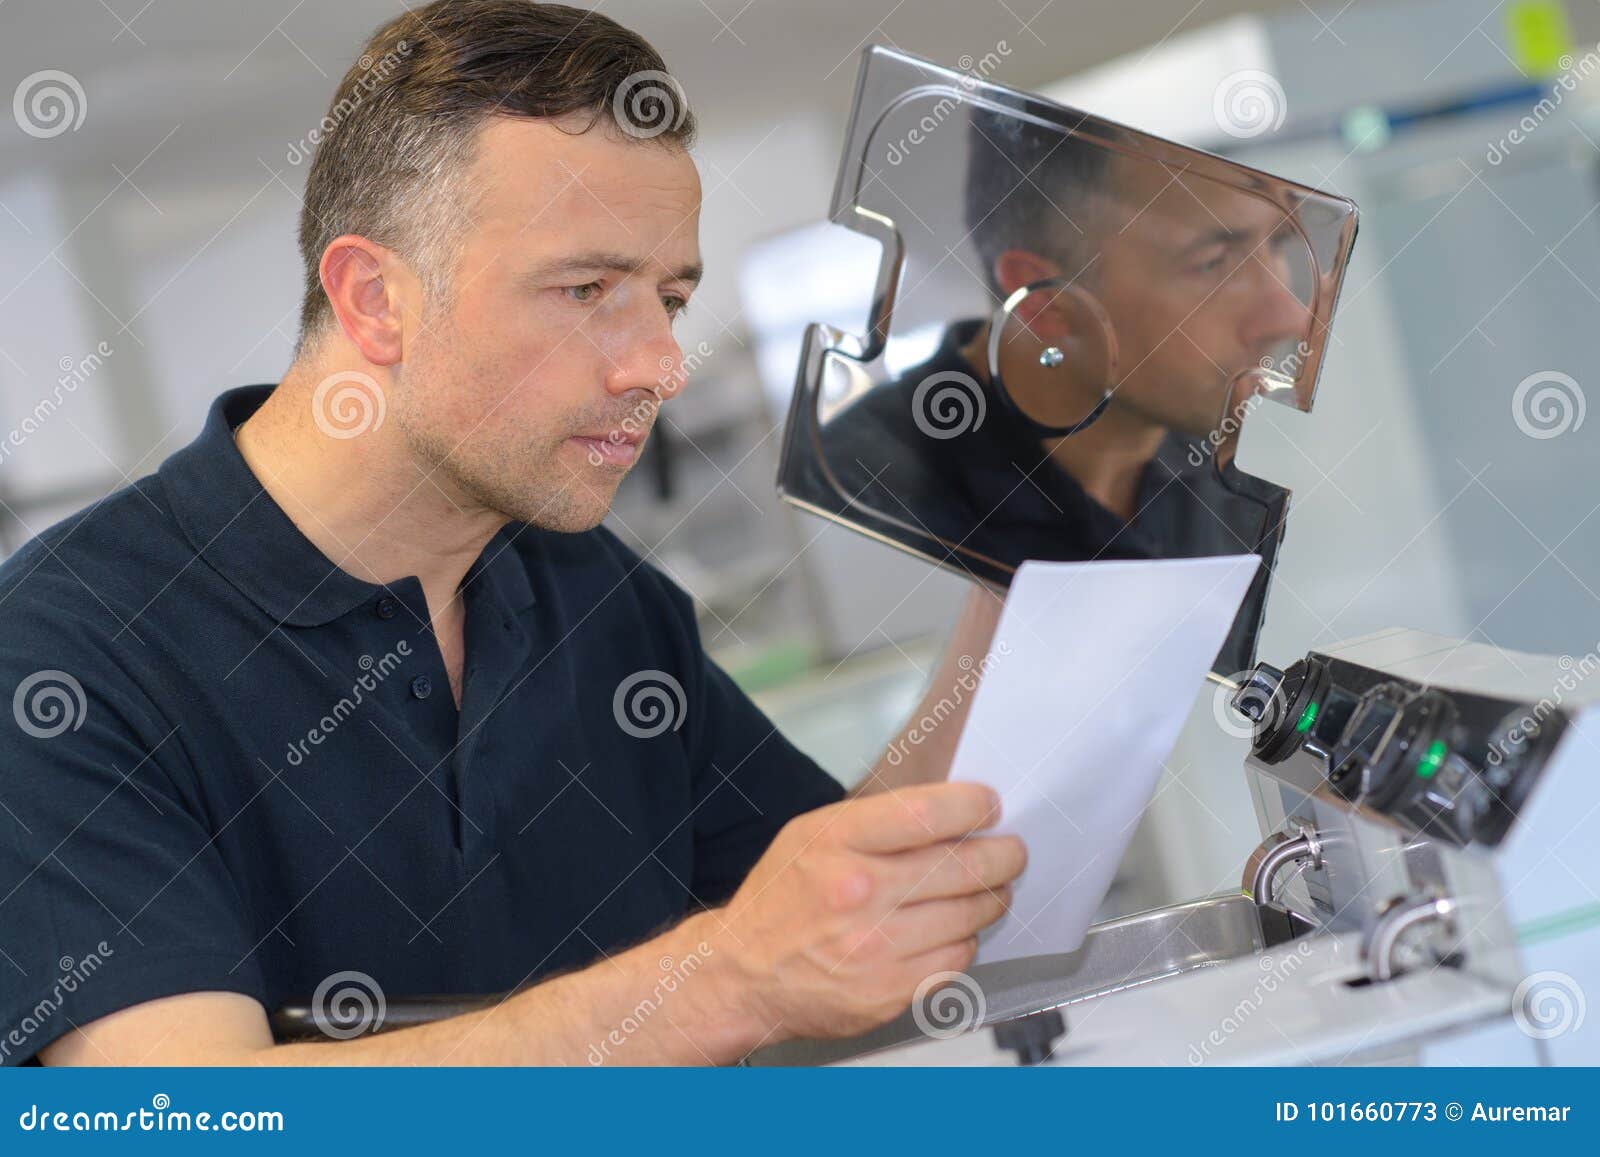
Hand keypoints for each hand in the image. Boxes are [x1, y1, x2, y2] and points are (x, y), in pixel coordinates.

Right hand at [717, 781, 1024, 1041]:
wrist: (741, 974)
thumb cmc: (782, 900)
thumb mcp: (813, 835)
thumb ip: (877, 822)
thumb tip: (950, 812)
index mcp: (837, 841)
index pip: (927, 813)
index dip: (973, 805)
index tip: (989, 805)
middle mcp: (857, 892)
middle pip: (963, 866)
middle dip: (1002, 855)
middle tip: (1010, 851)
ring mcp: (875, 946)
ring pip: (970, 915)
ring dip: (991, 899)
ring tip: (990, 891)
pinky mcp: (888, 991)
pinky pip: (956, 958)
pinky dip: (963, 941)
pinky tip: (952, 930)